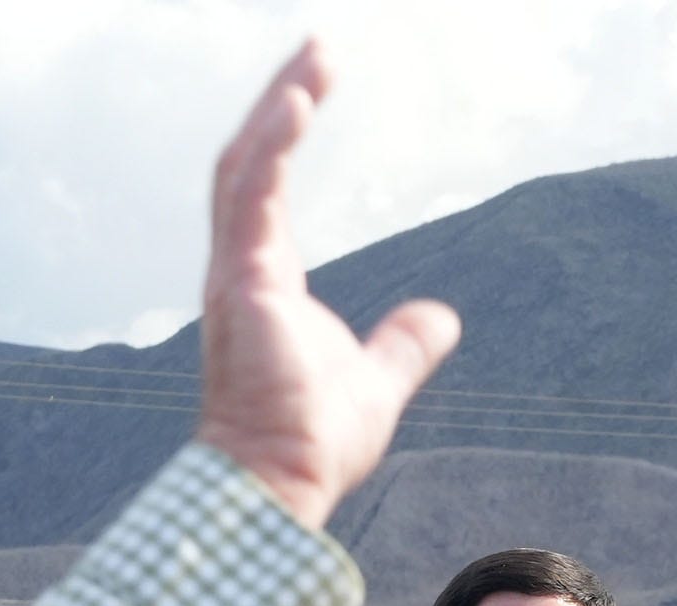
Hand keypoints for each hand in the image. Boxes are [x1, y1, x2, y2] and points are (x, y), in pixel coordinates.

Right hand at [197, 42, 459, 528]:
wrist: (281, 484)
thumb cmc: (312, 442)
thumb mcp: (377, 381)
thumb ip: (403, 344)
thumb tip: (442, 318)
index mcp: (263, 279)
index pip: (266, 186)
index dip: (284, 131)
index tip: (312, 83)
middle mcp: (239, 268)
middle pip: (250, 160)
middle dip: (280, 100)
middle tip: (316, 50)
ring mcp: (234, 274)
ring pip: (245, 166)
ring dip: (277, 107)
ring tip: (314, 58)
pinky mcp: (242, 282)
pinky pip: (251, 195)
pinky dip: (272, 145)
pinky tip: (298, 102)